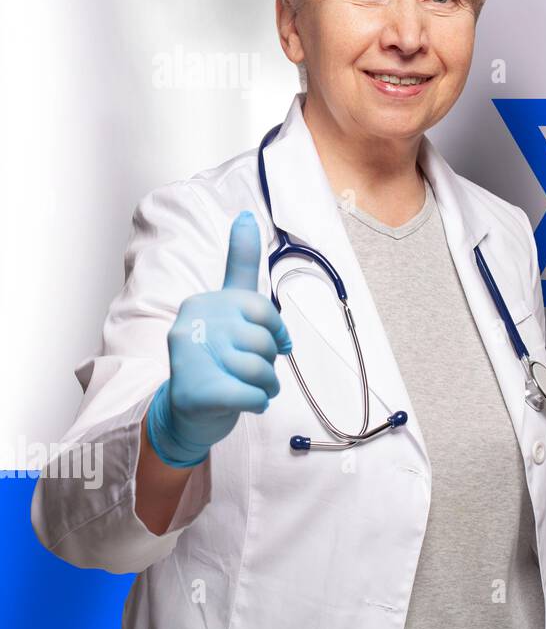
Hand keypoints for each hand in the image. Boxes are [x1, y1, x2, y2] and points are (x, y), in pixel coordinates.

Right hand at [146, 211, 292, 467]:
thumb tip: (247, 215)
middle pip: (264, 341)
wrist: (187, 413)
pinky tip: (242, 402)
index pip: (261, 309)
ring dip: (265, 386)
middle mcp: (191, 325)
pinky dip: (258, 403)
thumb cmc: (217, 358)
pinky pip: (254, 396)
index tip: (271, 341)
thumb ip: (240, 265)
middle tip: (249, 370)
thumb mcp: (228, 309)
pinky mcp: (197, 391)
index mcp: (201, 302)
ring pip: (261, 370)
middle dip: (268, 361)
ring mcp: (190, 359)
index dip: (275, 331)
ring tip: (243, 386)